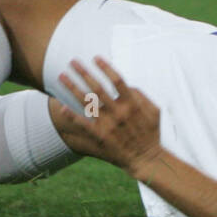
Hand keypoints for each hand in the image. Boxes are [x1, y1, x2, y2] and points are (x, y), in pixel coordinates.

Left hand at [58, 57, 162, 178]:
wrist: (147, 159)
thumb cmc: (152, 133)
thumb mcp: (154, 110)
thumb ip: (141, 96)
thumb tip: (128, 85)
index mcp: (132, 103)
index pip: (117, 80)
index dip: (106, 67)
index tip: (95, 57)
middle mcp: (119, 112)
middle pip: (98, 87)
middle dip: (84, 73)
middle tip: (72, 61)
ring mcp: (109, 124)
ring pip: (88, 102)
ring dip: (73, 88)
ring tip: (62, 77)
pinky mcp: (102, 137)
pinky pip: (85, 124)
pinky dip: (73, 116)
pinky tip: (62, 107)